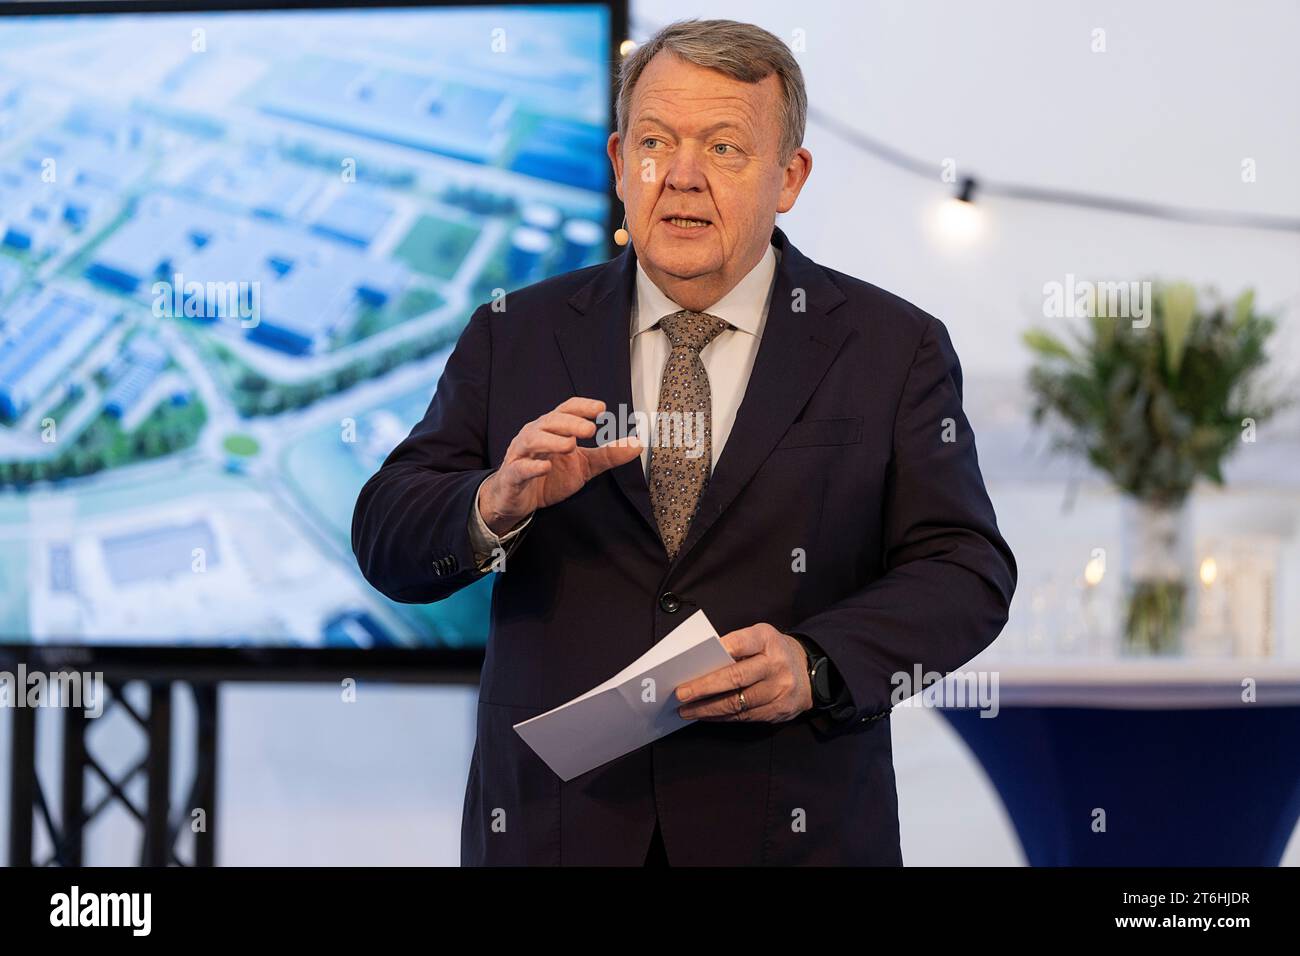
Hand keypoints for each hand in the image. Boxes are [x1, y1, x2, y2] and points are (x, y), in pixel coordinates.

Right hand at [478, 397, 640, 535]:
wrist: (519, 500)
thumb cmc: (550, 476)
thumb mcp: (583, 465)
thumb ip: (608, 454)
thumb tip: (637, 444)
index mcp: (553, 429)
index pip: (566, 410)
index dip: (582, 407)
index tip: (601, 408)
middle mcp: (535, 435)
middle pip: (550, 421)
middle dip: (570, 422)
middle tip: (590, 428)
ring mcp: (521, 455)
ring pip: (532, 439)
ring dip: (551, 440)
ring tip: (571, 444)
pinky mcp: (512, 476)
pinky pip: (520, 468)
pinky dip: (532, 467)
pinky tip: (545, 467)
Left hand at [675, 624, 812, 722]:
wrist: (810, 673)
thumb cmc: (773, 652)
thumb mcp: (760, 638)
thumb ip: (736, 646)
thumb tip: (700, 663)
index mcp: (767, 640)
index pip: (740, 643)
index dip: (718, 651)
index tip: (694, 659)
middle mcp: (776, 665)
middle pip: (735, 677)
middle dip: (704, 687)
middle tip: (681, 693)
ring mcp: (779, 690)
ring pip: (737, 702)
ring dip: (708, 708)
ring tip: (686, 710)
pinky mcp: (778, 710)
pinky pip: (744, 716)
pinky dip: (721, 717)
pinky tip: (706, 715)